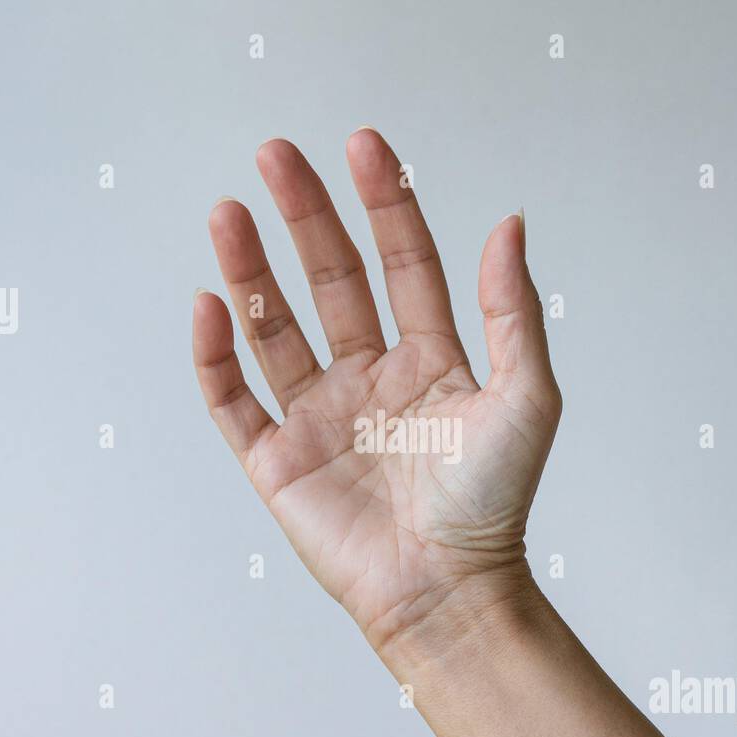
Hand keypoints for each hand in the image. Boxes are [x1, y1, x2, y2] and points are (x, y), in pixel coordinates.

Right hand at [194, 129, 560, 651]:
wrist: (446, 591)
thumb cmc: (494, 502)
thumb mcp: (527, 397)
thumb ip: (513, 312)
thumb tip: (511, 222)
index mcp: (429, 360)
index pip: (402, 263)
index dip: (385, 203)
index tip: (365, 145)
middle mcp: (369, 378)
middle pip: (330, 281)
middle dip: (305, 217)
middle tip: (276, 155)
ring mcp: (319, 416)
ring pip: (274, 328)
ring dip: (250, 271)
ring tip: (230, 212)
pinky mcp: (277, 460)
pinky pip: (234, 400)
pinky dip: (216, 355)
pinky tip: (210, 305)